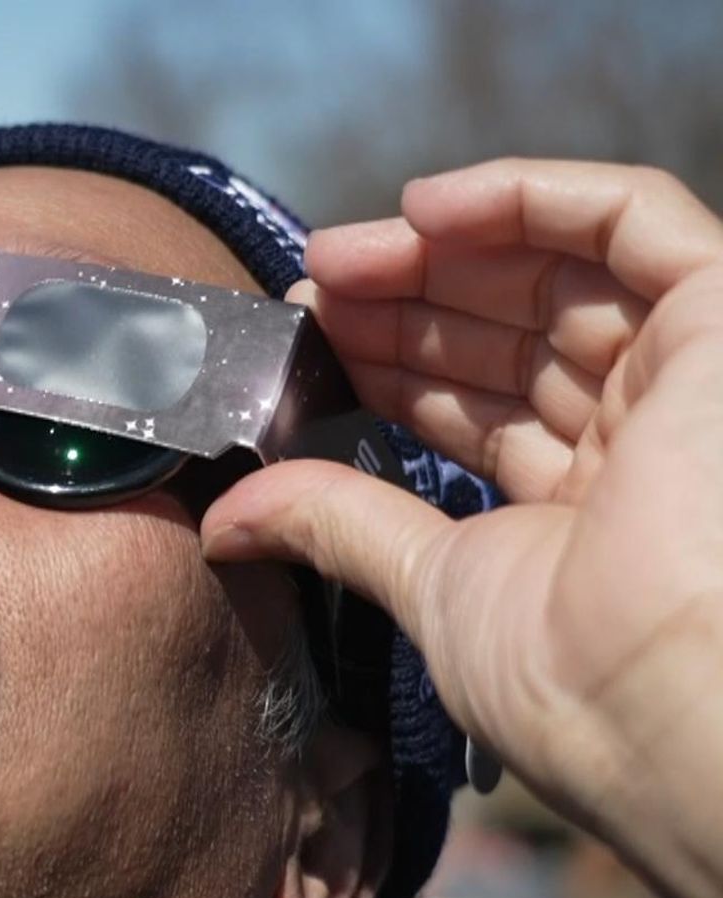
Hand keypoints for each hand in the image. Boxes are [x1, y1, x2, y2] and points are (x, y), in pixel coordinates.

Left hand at [202, 160, 722, 897]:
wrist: (678, 699)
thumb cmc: (576, 680)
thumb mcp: (436, 587)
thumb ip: (342, 526)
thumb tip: (224, 523)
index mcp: (595, 513)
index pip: (485, 409)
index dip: (394, 368)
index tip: (304, 346)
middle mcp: (652, 438)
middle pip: (519, 333)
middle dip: (404, 305)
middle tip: (310, 292)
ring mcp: (693, 377)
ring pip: (564, 270)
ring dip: (443, 253)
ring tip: (338, 259)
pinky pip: (637, 218)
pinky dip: (530, 196)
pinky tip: (425, 207)